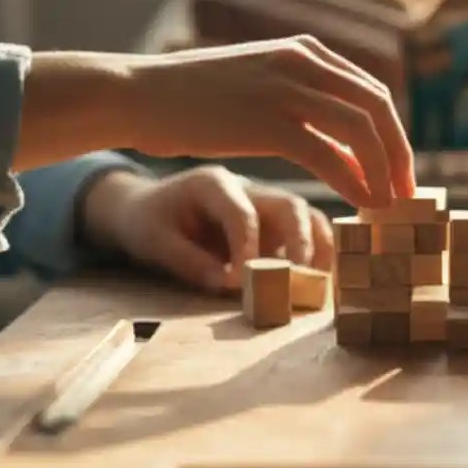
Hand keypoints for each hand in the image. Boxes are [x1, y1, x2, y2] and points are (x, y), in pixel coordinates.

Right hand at [19, 36, 414, 207]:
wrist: (137, 94)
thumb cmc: (191, 99)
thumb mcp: (257, 86)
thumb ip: (301, 102)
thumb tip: (342, 142)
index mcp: (304, 51)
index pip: (371, 91)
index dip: (394, 133)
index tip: (399, 169)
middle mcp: (302, 61)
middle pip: (377, 107)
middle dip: (399, 152)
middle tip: (407, 191)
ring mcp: (285, 88)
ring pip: (361, 128)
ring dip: (384, 169)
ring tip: (389, 204)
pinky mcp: (266, 121)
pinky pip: (328, 154)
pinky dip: (353, 181)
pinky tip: (362, 203)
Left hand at [80, 166, 333, 289]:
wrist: (145, 209)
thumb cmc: (148, 222)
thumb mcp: (153, 241)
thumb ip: (188, 262)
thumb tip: (229, 284)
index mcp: (213, 183)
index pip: (242, 213)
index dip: (248, 249)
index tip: (244, 282)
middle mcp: (247, 188)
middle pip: (289, 205)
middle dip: (300, 242)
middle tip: (300, 278)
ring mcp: (265, 204)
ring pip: (306, 215)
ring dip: (319, 247)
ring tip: (322, 281)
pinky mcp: (273, 224)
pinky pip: (305, 232)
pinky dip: (318, 252)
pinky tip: (320, 279)